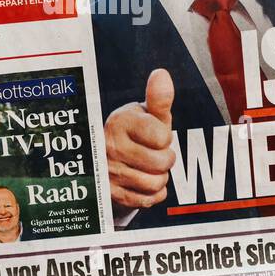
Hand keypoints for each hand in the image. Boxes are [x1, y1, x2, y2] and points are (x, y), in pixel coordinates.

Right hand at [104, 69, 175, 220]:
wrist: (111, 157)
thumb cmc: (137, 132)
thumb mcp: (148, 115)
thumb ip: (158, 98)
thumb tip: (161, 74)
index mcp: (119, 122)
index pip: (162, 137)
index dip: (165, 137)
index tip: (154, 134)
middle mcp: (109, 147)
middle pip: (162, 162)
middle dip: (166, 159)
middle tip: (154, 153)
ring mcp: (108, 172)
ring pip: (156, 183)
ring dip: (160, 178)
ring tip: (148, 167)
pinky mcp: (111, 195)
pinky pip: (148, 200)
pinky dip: (153, 194)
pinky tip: (144, 182)